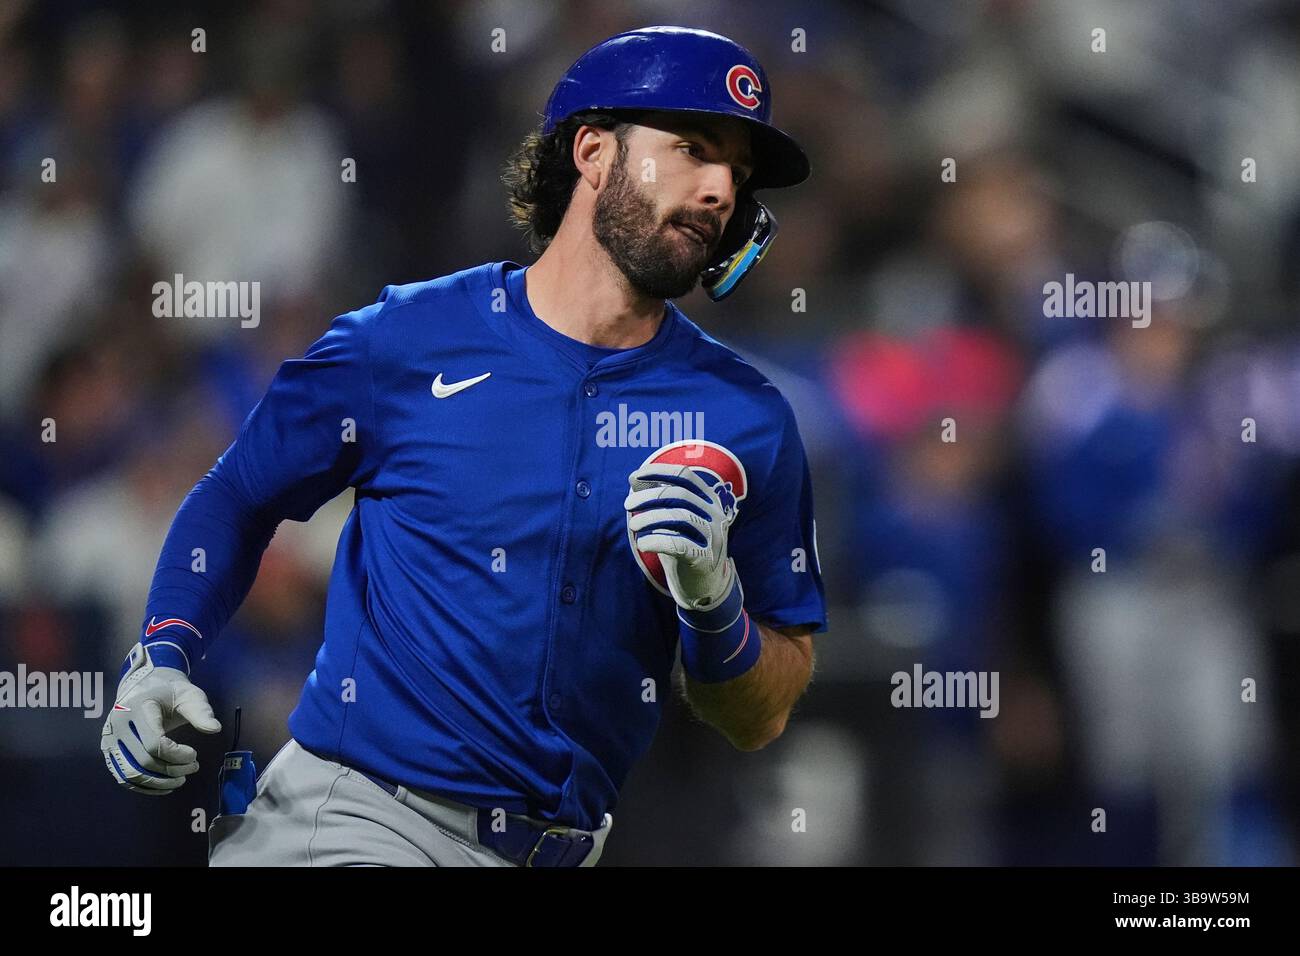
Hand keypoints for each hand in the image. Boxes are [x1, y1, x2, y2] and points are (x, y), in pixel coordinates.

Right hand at [100, 642, 222, 794]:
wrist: (145, 685)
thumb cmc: (169, 691)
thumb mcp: (189, 695)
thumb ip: (201, 712)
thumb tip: (215, 729)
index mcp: (137, 708)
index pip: (154, 743)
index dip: (176, 755)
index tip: (194, 754)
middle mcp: (118, 726)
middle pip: (144, 761)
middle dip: (172, 770)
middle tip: (194, 767)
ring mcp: (110, 740)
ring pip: (131, 774)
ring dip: (158, 783)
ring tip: (181, 779)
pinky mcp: (110, 751)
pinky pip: (123, 777)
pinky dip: (144, 786)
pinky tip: (164, 785)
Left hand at [625, 462, 739, 610]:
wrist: (707, 587)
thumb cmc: (687, 547)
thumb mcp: (674, 520)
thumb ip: (659, 499)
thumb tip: (633, 478)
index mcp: (709, 500)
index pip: (685, 475)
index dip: (659, 471)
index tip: (635, 476)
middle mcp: (715, 514)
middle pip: (679, 495)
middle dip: (649, 496)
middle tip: (628, 504)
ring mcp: (713, 536)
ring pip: (679, 517)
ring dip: (650, 517)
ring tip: (633, 525)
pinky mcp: (704, 558)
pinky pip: (678, 544)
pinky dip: (656, 541)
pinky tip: (642, 544)